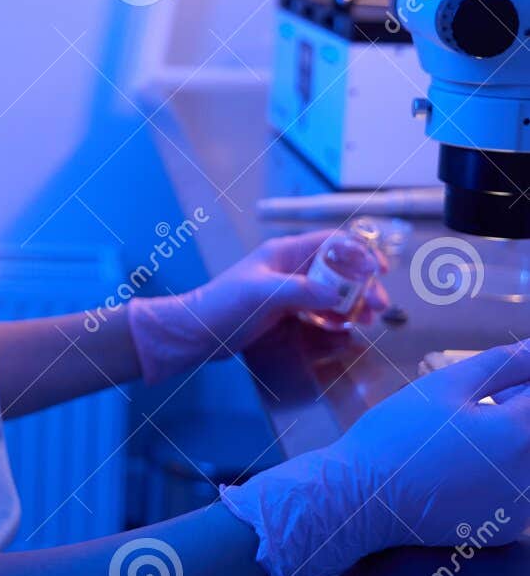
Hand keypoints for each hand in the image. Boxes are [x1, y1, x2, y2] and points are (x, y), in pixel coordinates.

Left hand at [127, 230, 387, 383]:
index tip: (380, 270)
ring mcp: (288, 290)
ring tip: (370, 320)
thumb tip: (338, 294)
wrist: (195, 333)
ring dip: (353, 303)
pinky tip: (347, 328)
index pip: (331, 242)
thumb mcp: (261, 294)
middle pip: (337, 269)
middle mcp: (290, 267)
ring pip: (331, 291)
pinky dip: (336, 317)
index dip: (359, 252)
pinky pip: (319, 310)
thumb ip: (300, 291)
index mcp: (285, 253)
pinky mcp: (284, 312)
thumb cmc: (223, 306)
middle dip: (362, 285)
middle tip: (381, 306)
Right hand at [221, 342, 529, 575]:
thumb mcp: (447, 385)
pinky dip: (504, 470)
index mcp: (519, 435)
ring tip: (477, 428)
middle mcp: (529, 476)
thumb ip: (501, 364)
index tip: (500, 380)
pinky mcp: (505, 528)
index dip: (522, 381)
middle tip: (493, 393)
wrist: (363, 498)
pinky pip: (517, 490)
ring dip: (514, 438)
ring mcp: (520, 507)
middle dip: (520, 406)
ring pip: (527, 460)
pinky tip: (468, 463)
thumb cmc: (399, 432)